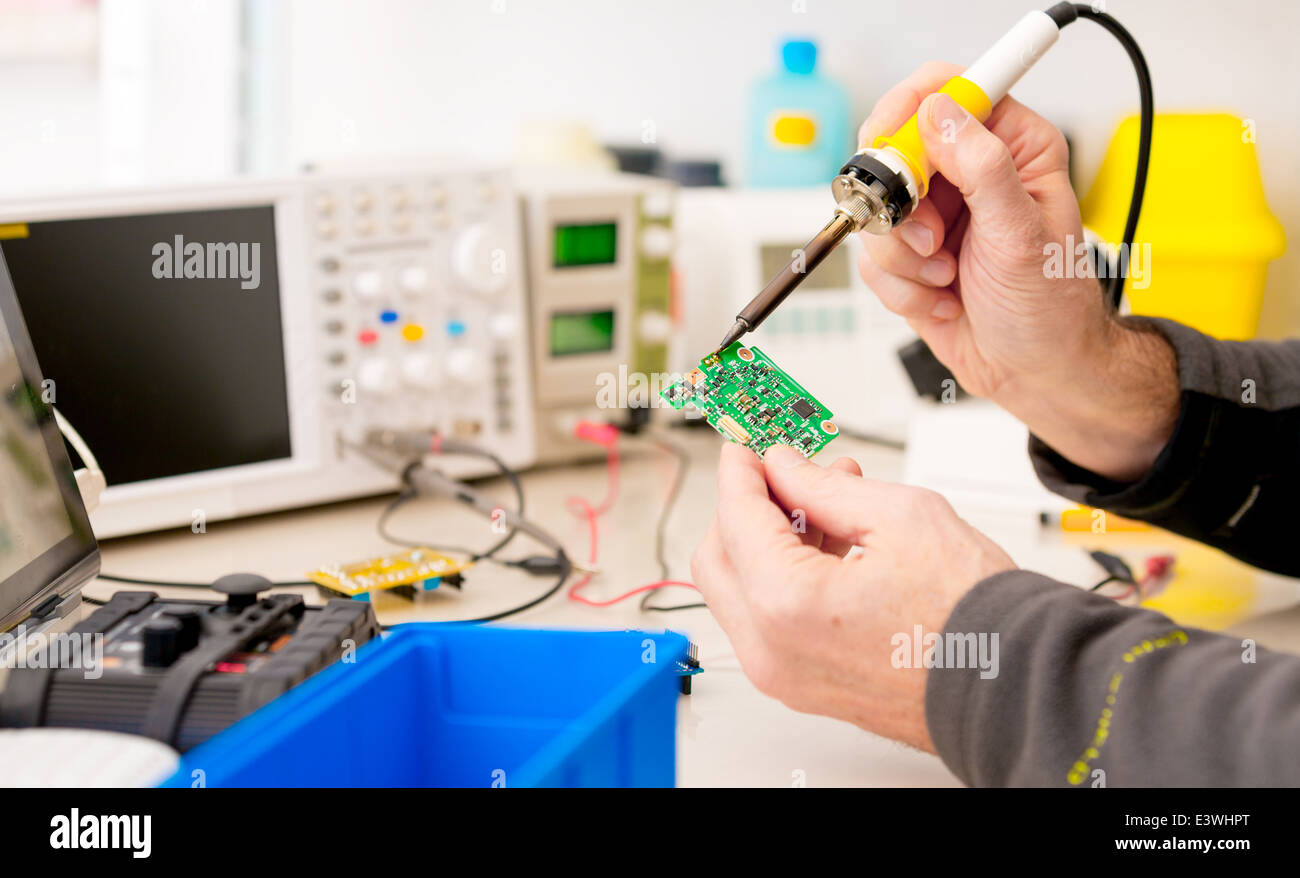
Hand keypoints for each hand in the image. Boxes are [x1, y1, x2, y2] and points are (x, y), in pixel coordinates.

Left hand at [690, 443, 1014, 750]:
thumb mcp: (899, 516)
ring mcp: (784, 677)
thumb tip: (784, 466)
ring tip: (827, 501)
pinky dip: (783, 577)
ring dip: (766, 540)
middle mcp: (771, 649)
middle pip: (718, 557)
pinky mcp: (803, 687)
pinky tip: (830, 543)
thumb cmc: (973, 617)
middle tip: (783, 472)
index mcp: (785, 603)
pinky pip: (769, 622)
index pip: (735, 516)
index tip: (746, 445)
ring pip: (740, 591)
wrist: (1013, 687)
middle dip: (744, 506)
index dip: (740, 469)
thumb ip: (822, 486)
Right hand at [857, 62, 1177, 480]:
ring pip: (876, 211)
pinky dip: (900, 288)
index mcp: (1009, 147)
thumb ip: (982, 167)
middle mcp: (968, 174)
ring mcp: (935, 216)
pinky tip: (941, 299)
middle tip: (931, 238)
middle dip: (902, 207)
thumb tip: (939, 113)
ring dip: (904, 257)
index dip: (908, 111)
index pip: (947, 91)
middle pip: (894, 152)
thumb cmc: (1049, 307)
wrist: (1035, 372)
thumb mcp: (1021, 231)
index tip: (892, 149)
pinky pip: (872, 256)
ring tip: (945, 278)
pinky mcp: (910, 255)